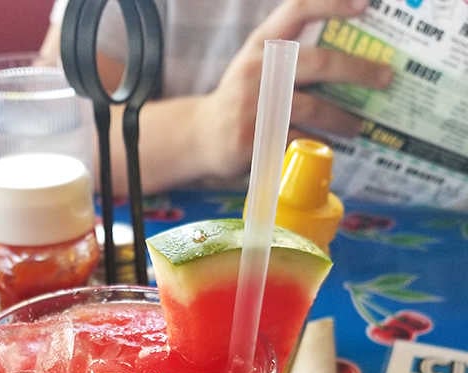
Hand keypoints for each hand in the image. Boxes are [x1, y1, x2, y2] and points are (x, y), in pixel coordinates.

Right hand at [196, 0, 392, 181]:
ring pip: (314, 107)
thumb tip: (345, 55)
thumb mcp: (256, 63)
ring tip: (359, 126)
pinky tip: (328, 146)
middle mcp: (260, 69)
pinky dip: (318, 143)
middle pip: (319, 63)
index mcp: (261, 44)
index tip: (365, 4)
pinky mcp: (257, 138)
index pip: (298, 9)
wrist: (200, 135)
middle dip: (358, 70)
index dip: (332, 3)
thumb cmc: (239, 98)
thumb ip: (288, 53)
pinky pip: (298, 139)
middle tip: (385, 78)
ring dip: (343, 117)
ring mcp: (258, 105)